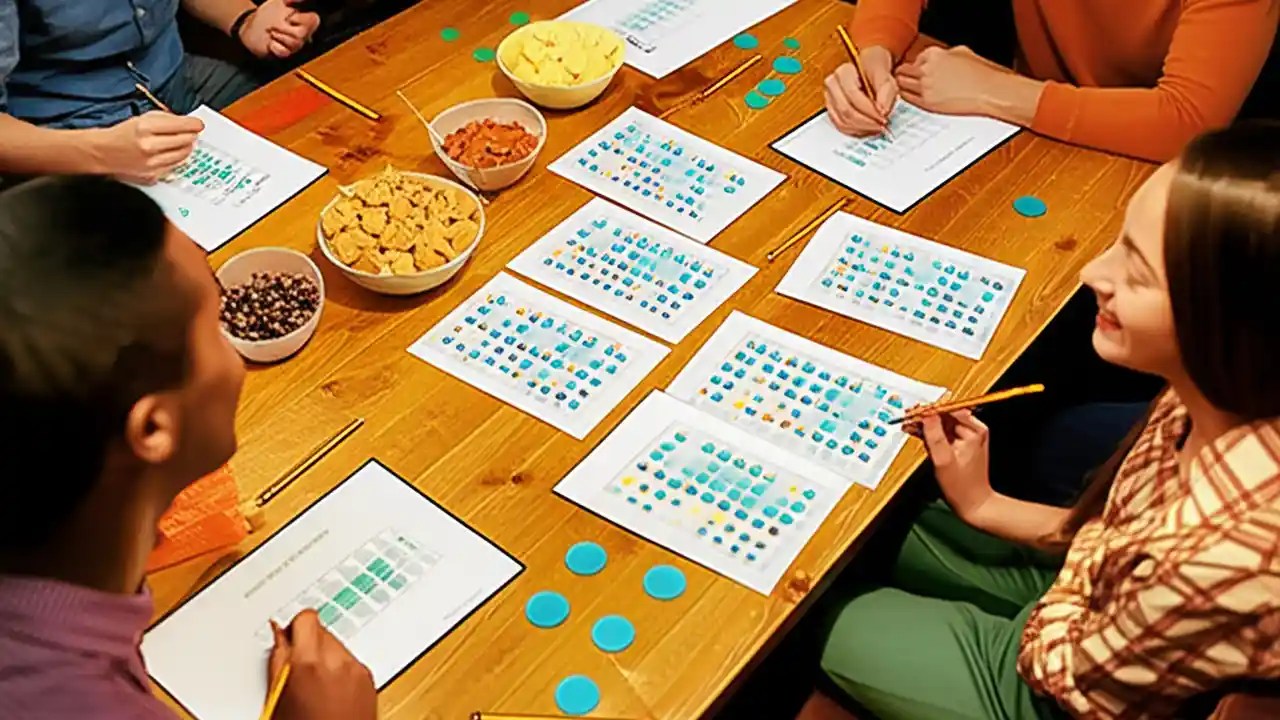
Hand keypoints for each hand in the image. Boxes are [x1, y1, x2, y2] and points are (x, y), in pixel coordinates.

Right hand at [92, 111, 203, 184]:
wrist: (103, 152)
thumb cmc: (123, 134)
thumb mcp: (142, 118)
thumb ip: (165, 119)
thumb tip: (188, 122)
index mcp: (145, 128)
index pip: (181, 125)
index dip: (194, 124)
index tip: (199, 124)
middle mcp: (149, 146)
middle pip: (186, 141)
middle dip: (191, 135)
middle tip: (191, 133)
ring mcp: (151, 163)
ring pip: (183, 155)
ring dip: (186, 147)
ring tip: (182, 142)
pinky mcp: (153, 175)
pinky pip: (175, 166)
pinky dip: (177, 158)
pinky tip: (171, 153)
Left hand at [239, 0, 320, 58]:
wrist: (252, 28)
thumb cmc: (267, 14)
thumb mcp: (278, 1)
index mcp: (303, 21)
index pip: (314, 20)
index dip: (302, 19)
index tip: (290, 17)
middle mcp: (301, 34)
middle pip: (303, 34)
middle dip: (285, 28)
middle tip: (274, 25)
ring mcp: (294, 46)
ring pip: (295, 43)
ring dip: (278, 35)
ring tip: (271, 32)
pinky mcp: (284, 54)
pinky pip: (284, 52)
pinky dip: (274, 46)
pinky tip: (270, 42)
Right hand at [267, 611, 376, 719]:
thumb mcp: (277, 699)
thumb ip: (278, 661)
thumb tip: (279, 637)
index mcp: (309, 664)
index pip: (306, 618)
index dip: (295, 627)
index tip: (288, 639)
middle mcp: (337, 662)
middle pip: (322, 630)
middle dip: (308, 644)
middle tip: (297, 669)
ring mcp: (356, 670)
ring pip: (337, 644)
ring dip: (325, 656)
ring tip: (314, 686)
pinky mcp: (369, 678)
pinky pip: (351, 660)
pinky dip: (340, 668)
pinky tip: (330, 692)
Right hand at [824, 45, 896, 135]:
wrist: (871, 68)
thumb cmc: (876, 66)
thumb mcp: (885, 72)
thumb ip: (885, 89)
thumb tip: (883, 109)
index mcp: (843, 73)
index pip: (853, 98)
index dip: (870, 110)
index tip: (884, 116)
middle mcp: (833, 86)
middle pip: (847, 112)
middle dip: (867, 122)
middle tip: (882, 125)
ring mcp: (831, 99)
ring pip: (843, 123)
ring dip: (863, 129)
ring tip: (877, 127)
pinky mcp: (833, 111)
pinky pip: (842, 127)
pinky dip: (857, 131)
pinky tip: (869, 128)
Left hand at [894, 45, 1010, 115]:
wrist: (990, 91)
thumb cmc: (983, 75)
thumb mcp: (964, 53)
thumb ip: (947, 54)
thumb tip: (941, 57)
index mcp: (935, 54)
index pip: (914, 58)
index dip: (915, 66)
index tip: (915, 71)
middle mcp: (927, 68)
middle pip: (903, 70)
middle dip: (904, 75)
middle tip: (906, 81)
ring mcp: (926, 85)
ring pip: (901, 83)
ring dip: (902, 86)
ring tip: (906, 90)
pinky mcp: (927, 102)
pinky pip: (907, 98)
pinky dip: (905, 97)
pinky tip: (910, 98)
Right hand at [919, 410, 993, 520]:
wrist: (973, 503)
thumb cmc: (961, 485)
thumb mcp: (943, 459)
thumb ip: (934, 435)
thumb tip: (926, 414)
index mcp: (974, 430)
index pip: (948, 410)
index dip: (928, 409)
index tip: (913, 411)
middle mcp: (973, 430)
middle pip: (944, 415)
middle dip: (925, 416)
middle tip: (907, 417)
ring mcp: (968, 437)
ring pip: (942, 423)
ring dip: (925, 424)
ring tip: (909, 425)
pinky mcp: (961, 444)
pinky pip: (943, 433)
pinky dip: (930, 433)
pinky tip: (917, 432)